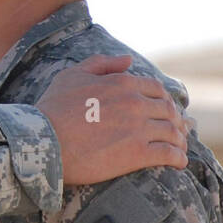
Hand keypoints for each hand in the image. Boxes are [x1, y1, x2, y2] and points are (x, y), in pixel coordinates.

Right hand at [35, 54, 189, 185]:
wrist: (42, 142)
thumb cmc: (52, 109)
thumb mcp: (71, 76)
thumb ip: (101, 63)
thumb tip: (128, 60)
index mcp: (122, 83)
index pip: (156, 88)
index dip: (163, 99)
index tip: (163, 109)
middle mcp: (135, 103)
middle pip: (168, 110)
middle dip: (175, 120)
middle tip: (177, 130)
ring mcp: (139, 129)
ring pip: (173, 132)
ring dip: (180, 140)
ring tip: (179, 148)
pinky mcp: (137, 154)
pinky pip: (169, 155)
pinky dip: (178, 158)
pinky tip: (178, 163)